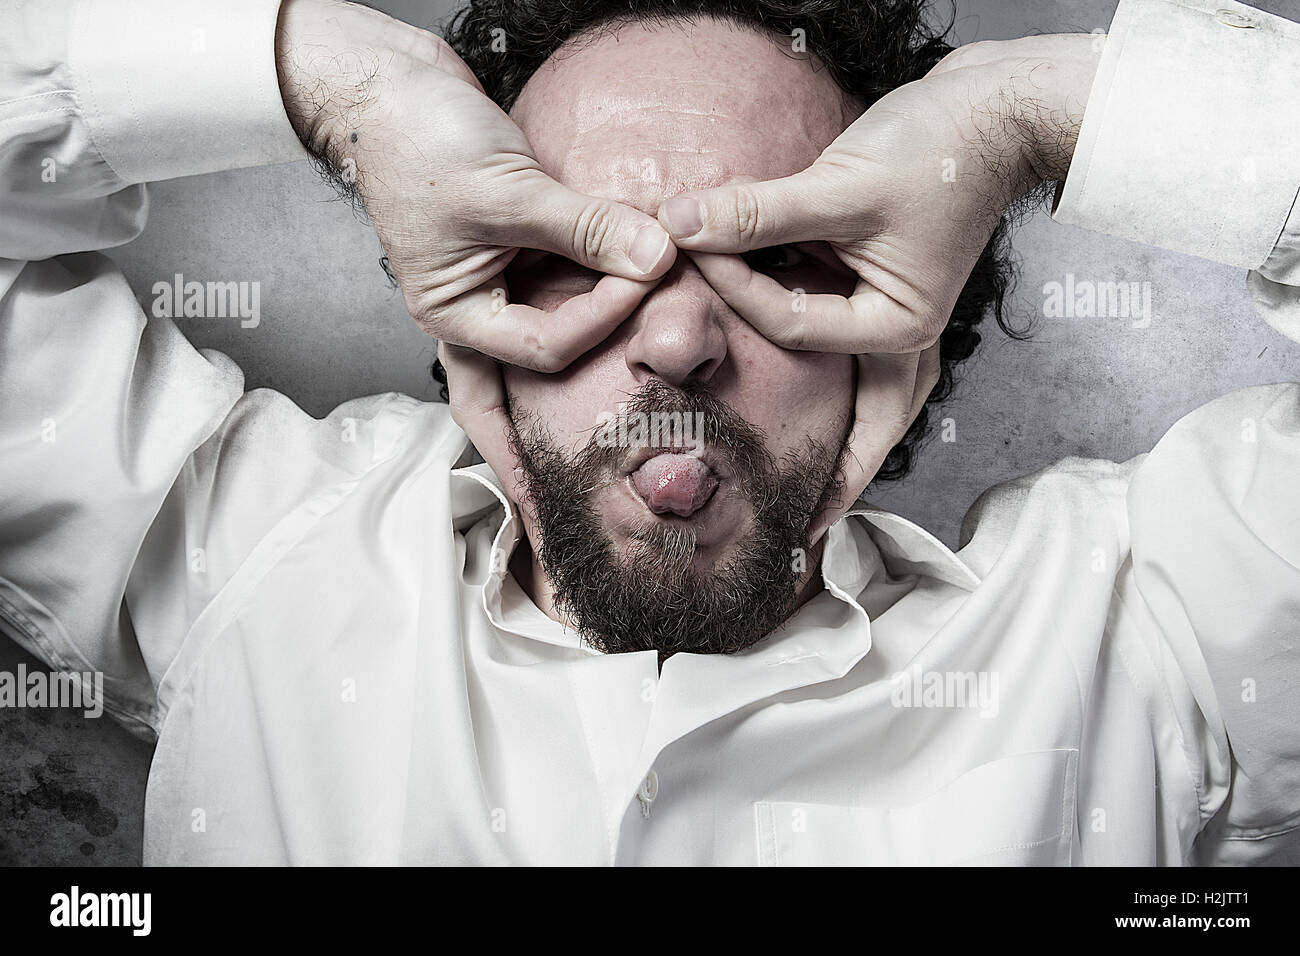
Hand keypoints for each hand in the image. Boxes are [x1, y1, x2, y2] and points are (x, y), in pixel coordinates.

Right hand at [274, 0, 674, 371]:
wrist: (388, 84)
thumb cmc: (421, 139)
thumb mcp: (510, 191)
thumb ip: (587, 227)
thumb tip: (657, 257)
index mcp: (456, 313)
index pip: (546, 345)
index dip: (603, 315)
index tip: (647, 270)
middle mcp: (475, 306)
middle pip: (534, 373)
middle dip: (578, 387)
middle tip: (632, 397)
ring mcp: (494, 276)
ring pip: (553, 325)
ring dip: (597, 328)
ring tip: (642, 348)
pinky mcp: (515, 243)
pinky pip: (560, 274)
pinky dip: (594, 276)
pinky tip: (629, 276)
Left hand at [657, 35, 1100, 532]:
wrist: (995, 110)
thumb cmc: (936, 149)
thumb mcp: (843, 184)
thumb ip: (758, 211)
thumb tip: (679, 222)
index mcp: (899, 328)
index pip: (793, 326)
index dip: (735, 287)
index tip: (689, 242)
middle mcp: (904, 338)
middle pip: (865, 431)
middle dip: (834, 480)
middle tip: (799, 532)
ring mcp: (898, 320)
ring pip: (865, 403)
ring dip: (839, 442)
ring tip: (809, 494)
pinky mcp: (885, 294)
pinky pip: (847, 348)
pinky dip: (824, 370)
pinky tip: (799, 392)